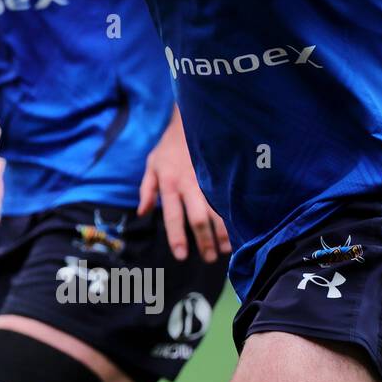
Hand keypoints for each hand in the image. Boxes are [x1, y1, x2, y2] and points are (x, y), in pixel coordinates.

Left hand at [138, 111, 229, 262]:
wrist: (190, 122)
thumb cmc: (168, 148)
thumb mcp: (151, 165)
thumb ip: (146, 190)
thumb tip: (142, 213)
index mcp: (169, 184)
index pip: (173, 215)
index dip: (177, 237)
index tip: (181, 256)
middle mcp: (189, 184)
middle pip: (198, 217)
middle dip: (204, 240)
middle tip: (209, 259)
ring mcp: (207, 180)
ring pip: (217, 211)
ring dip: (223, 232)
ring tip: (226, 251)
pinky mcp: (220, 175)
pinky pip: (227, 199)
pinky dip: (233, 216)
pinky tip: (240, 230)